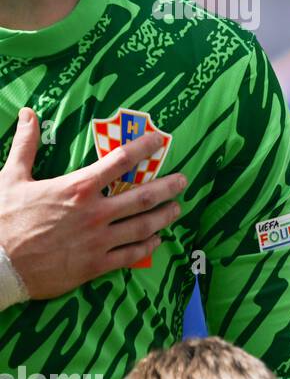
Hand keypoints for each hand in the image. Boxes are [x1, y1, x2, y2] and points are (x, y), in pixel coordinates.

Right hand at [0, 107, 187, 299]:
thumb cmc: (2, 219)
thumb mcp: (10, 177)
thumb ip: (25, 146)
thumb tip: (29, 114)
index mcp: (77, 188)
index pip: (119, 161)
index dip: (143, 148)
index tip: (159, 140)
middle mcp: (94, 213)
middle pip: (143, 196)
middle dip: (168, 187)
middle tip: (183, 181)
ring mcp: (98, 240)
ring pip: (144, 226)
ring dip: (165, 216)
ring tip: (177, 208)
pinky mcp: (95, 265)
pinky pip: (130, 254)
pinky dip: (147, 245)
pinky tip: (157, 239)